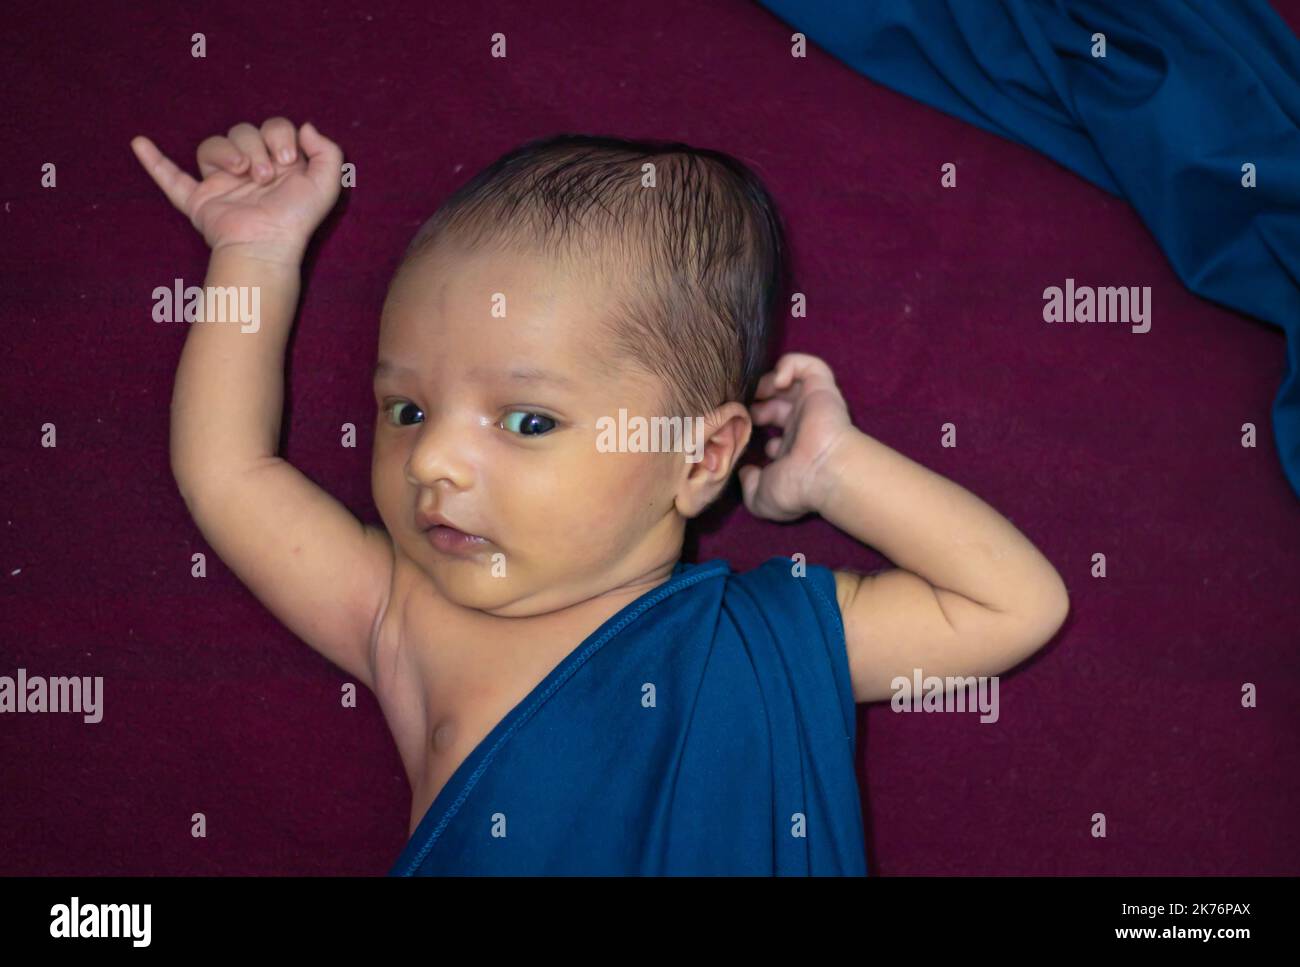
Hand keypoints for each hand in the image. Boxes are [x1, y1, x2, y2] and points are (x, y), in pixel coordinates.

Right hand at [130, 117, 342, 263]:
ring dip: (227, 153)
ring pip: (212, 145)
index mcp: (278, 166)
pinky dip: (154, 162)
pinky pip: (171, 179)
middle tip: (265, 176)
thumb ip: (329, 152)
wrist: (267, 246)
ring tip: (242, 174)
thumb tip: (306, 126)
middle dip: (255, 147)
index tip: (287, 159)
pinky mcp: (198, 200)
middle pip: (242, 131)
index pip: (272, 127)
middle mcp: (250, 171)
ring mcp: (221, 185)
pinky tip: (139, 143)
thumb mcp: (327, 184)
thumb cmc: (297, 219)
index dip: (278, 134)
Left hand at [738, 352, 853, 520]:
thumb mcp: (762, 497)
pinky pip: (809, 365)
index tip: (736, 428)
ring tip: (759, 390)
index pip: (770, 433)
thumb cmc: (796, 487)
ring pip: (791, 383)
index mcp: (791, 450)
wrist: (826, 471)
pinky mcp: (822, 388)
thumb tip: (745, 474)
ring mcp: (812, 407)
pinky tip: (779, 380)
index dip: (751, 428)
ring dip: (770, 382)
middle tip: (742, 405)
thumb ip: (749, 486)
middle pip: (776, 405)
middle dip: (756, 402)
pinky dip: (790, 364)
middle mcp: (801, 427)